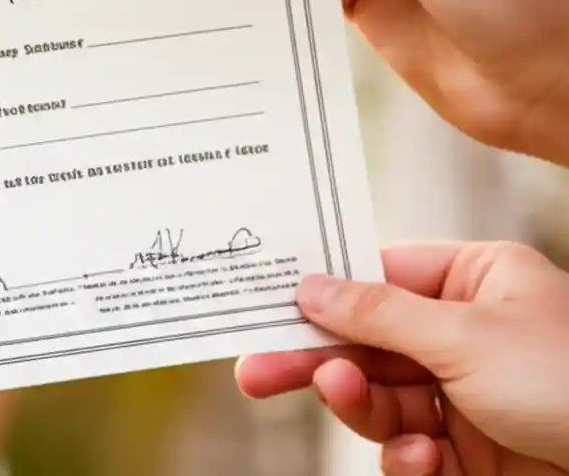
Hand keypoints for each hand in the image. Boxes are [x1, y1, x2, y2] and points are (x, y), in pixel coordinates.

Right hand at [237, 242, 568, 474]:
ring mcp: (469, 395)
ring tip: (343, 397)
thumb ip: (379, 313)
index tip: (268, 306)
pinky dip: (405, 455)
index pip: (380, 277)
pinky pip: (410, 447)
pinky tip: (419, 457)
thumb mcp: (467, 337)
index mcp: (478, 282)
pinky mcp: (471, 452)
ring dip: (359, 405)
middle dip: (318, 360)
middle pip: (369, 342)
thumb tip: (311, 286)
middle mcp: (469, 334)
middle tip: (256, 373)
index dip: (324, 293)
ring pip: (381, 398)